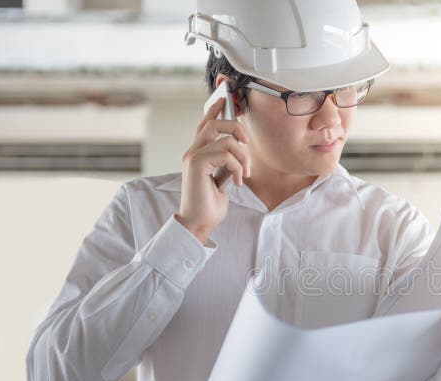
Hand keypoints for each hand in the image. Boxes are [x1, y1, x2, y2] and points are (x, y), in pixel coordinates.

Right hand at [176, 97, 251, 242]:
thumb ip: (226, 162)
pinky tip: (237, 181)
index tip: (226, 97)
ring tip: (244, 173)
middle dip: (237, 129)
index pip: (205, 124)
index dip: (215, 109)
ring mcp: (193, 156)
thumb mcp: (223, 178)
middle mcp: (192, 151)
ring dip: (242, 156)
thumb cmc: (209, 204)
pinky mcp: (196, 164)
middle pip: (214, 123)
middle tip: (248, 146)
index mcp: (198, 153)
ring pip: (225, 139)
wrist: (199, 222)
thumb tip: (239, 150)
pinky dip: (237, 166)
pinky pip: (225, 153)